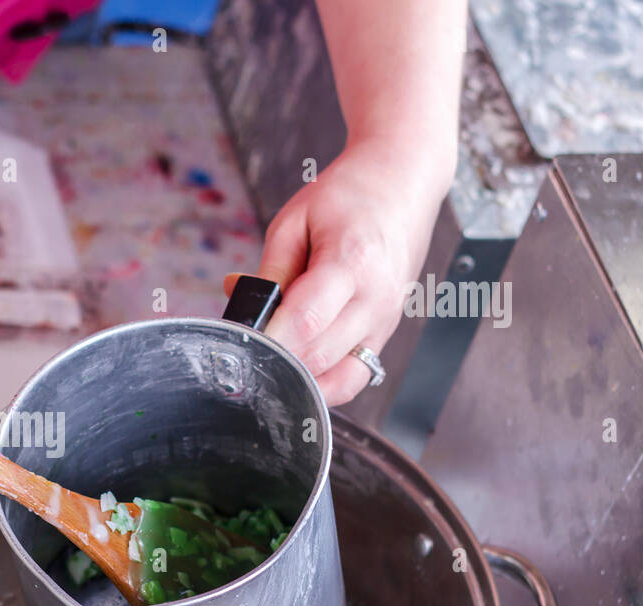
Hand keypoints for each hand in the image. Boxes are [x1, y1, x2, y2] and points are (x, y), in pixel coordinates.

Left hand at [234, 139, 448, 404]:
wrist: (402, 185)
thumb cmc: (349, 196)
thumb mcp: (296, 220)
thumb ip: (271, 270)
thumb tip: (241, 306)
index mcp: (352, 263)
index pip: (306, 320)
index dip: (270, 340)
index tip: (239, 344)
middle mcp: (376, 299)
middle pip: (319, 355)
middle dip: (277, 359)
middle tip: (246, 349)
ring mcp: (385, 322)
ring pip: (338, 378)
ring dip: (299, 376)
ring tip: (271, 357)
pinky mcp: (384, 334)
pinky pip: (354, 378)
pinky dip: (323, 384)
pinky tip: (298, 371)